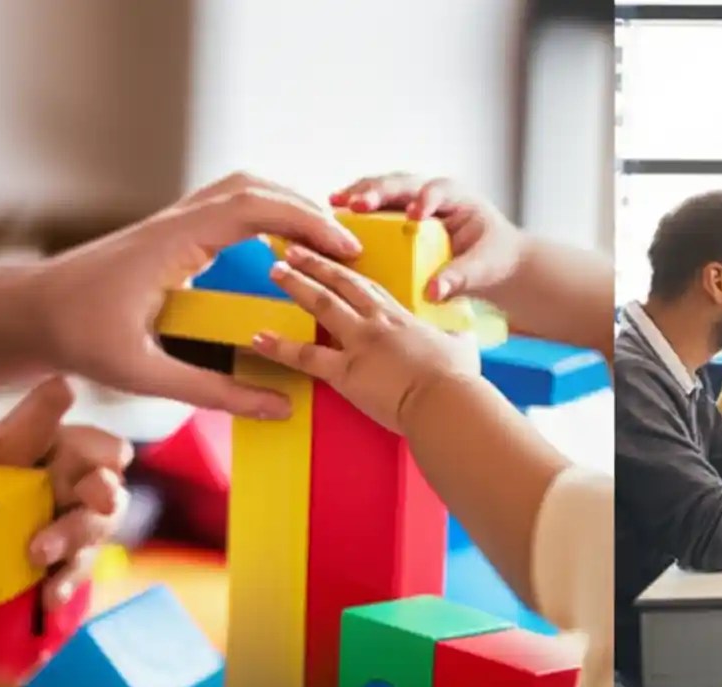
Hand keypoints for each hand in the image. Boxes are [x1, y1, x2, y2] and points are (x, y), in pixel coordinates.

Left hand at [0, 377, 130, 608]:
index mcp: (35, 438)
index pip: (50, 414)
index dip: (56, 407)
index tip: (59, 388)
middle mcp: (67, 472)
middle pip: (106, 464)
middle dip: (104, 477)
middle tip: (98, 490)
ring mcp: (75, 516)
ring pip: (100, 520)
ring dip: (75, 533)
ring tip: (39, 552)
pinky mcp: (70, 559)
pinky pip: (80, 569)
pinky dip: (66, 582)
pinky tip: (47, 595)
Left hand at [33, 172, 360, 418]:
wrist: (26, 313)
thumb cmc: (75, 338)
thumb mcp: (146, 374)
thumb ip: (216, 392)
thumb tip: (279, 408)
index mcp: (173, 242)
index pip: (253, 208)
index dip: (307, 222)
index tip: (345, 248)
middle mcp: (175, 222)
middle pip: (255, 187)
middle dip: (308, 209)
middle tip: (347, 245)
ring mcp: (173, 223)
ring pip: (242, 191)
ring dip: (287, 207)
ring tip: (324, 242)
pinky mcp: (171, 235)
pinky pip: (229, 209)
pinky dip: (266, 217)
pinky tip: (282, 250)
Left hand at [251, 244, 478, 433]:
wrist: (446, 402)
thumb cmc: (457, 380)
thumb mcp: (462, 348)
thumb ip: (457, 336)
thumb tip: (463, 333)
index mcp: (400, 317)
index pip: (366, 285)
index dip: (345, 267)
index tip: (329, 253)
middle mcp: (376, 323)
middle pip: (340, 284)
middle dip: (314, 263)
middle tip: (290, 249)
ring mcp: (360, 344)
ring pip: (322, 305)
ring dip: (296, 285)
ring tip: (274, 271)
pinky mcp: (347, 372)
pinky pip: (306, 357)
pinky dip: (279, 348)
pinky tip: (258, 338)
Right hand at [329, 173, 524, 302]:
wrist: (494, 261)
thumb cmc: (494, 259)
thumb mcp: (483, 268)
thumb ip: (460, 278)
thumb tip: (433, 293)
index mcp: (457, 197)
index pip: (438, 192)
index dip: (424, 200)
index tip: (413, 215)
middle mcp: (430, 192)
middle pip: (401, 184)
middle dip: (378, 191)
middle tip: (355, 204)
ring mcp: (412, 200)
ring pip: (383, 191)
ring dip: (359, 196)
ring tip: (335, 204)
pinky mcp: (398, 217)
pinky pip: (376, 210)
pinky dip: (356, 212)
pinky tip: (333, 219)